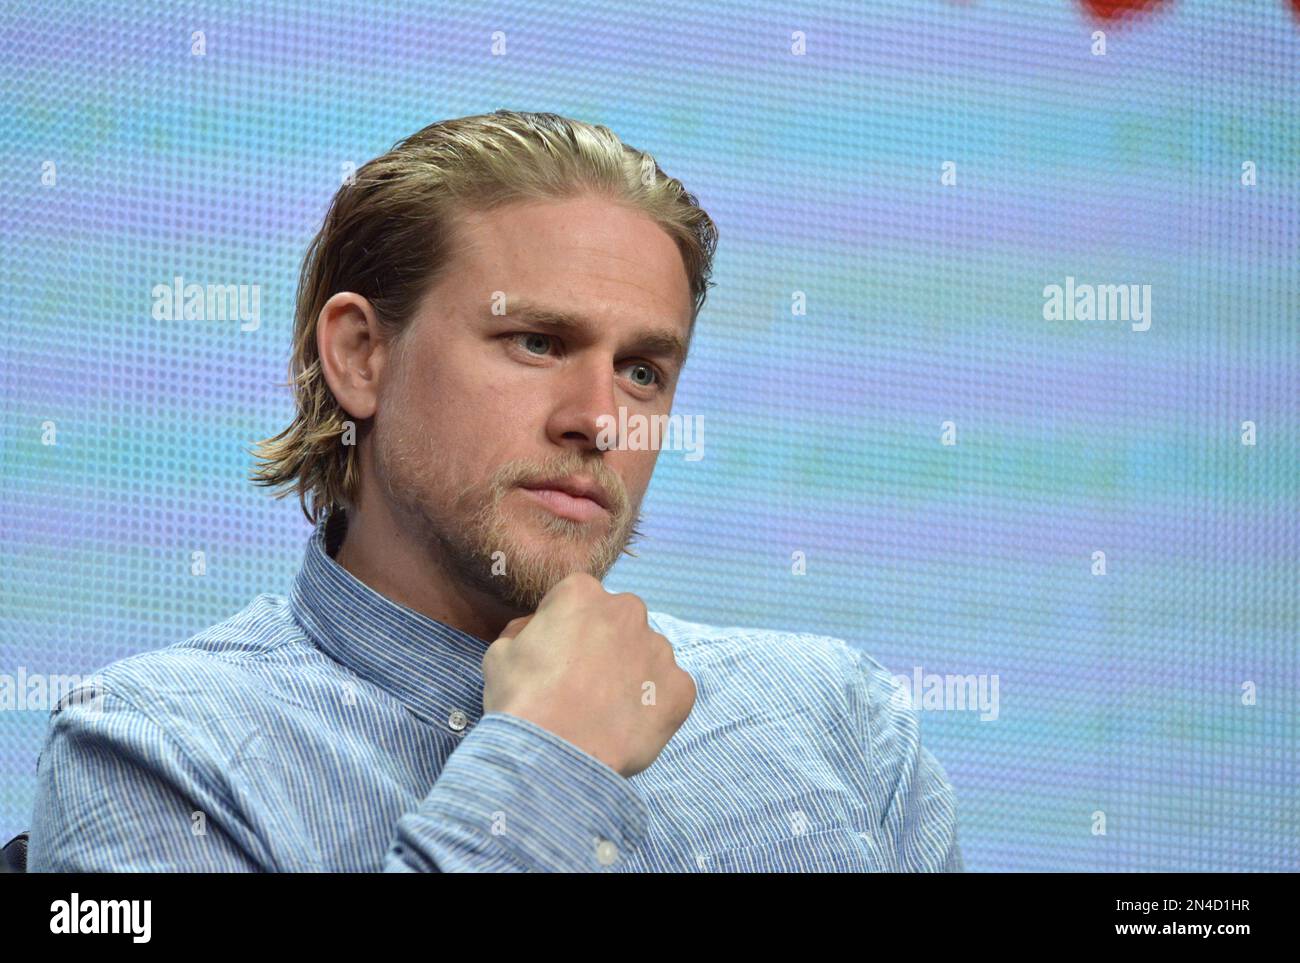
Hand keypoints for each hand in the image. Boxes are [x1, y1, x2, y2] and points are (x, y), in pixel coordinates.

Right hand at [483, 573, 695, 777]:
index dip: (567, 630)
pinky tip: (628, 727)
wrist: (554, 756)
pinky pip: (670, 691)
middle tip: (584, 686)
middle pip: (619, 623)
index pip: (578, 600)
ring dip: (632, 674)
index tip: (559, 657)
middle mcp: (627, 610)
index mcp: (582, 593)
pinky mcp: (681, 687)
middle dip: (606, 646)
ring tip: (606, 712)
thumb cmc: (522, 702)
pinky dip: (654, 706)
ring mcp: (660, 649)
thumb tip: (534, 631)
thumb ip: (524, 632)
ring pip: (648, 655)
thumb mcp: (500, 655)